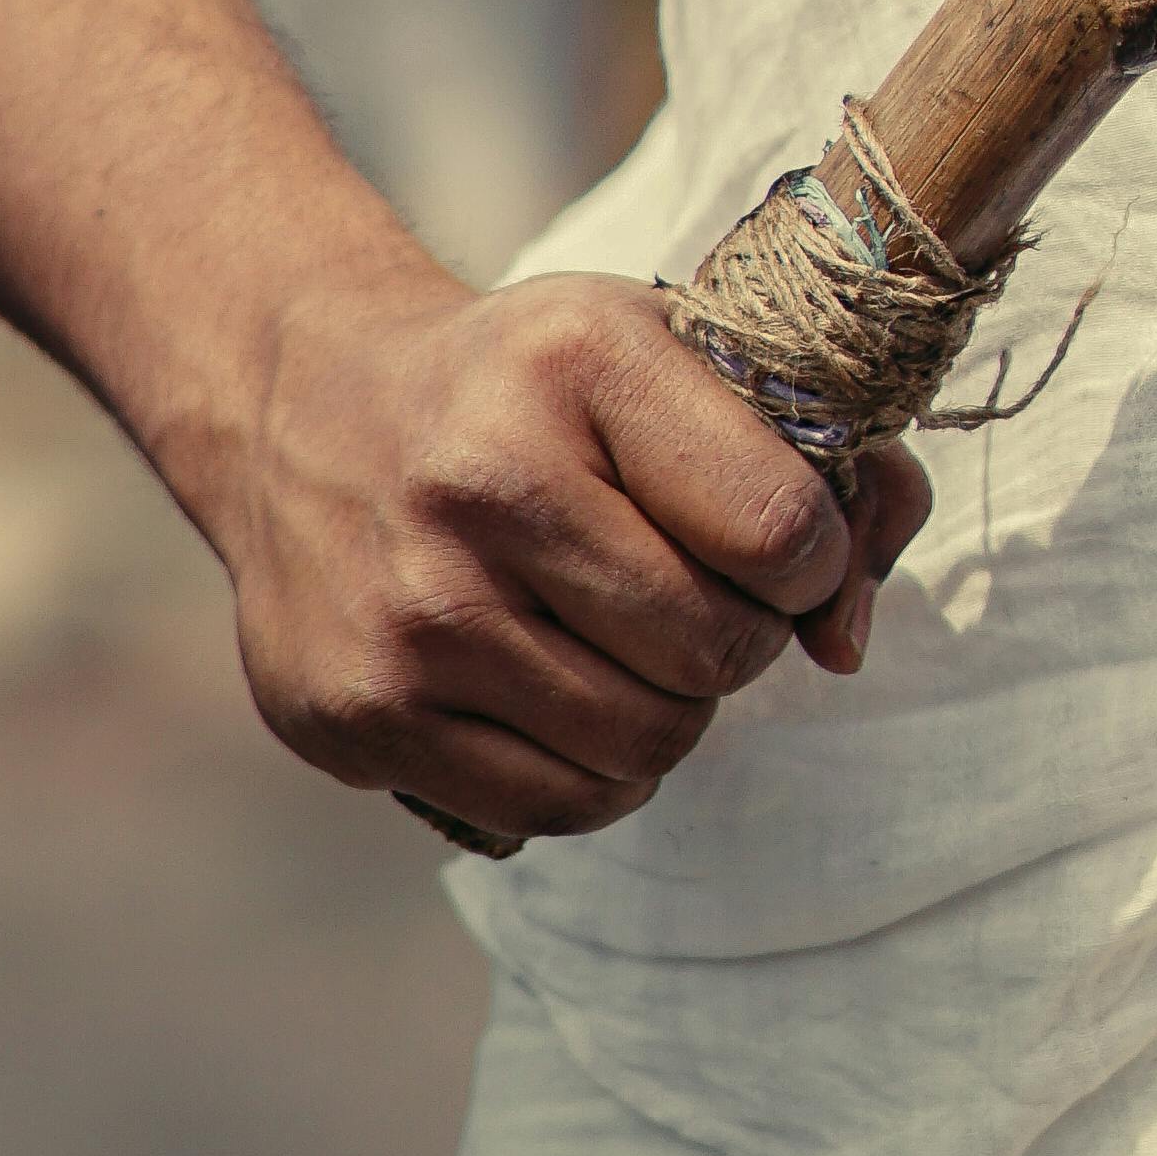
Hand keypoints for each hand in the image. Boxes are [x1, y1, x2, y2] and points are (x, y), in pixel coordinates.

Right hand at [204, 248, 932, 845]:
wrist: (308, 411)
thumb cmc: (530, 387)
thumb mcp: (667, 350)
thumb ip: (819, 462)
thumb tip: (848, 640)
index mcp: (580, 360)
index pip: (779, 526)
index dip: (817, 558)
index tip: (790, 548)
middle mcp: (484, 482)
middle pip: (712, 648)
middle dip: (743, 638)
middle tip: (706, 600)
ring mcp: (414, 609)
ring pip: (643, 742)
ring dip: (674, 711)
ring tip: (638, 647)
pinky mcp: (361, 713)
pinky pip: (555, 806)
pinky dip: (600, 774)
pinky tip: (575, 698)